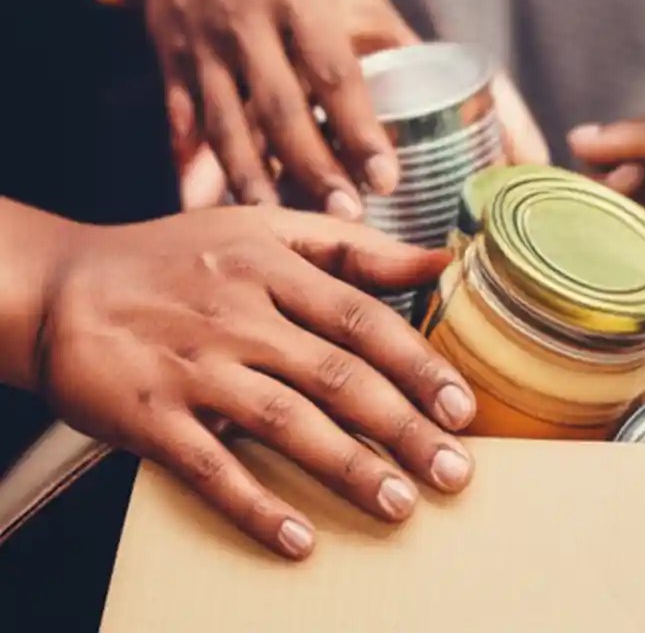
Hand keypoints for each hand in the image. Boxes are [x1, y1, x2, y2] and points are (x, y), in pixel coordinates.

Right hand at [35, 206, 475, 558]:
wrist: (57, 287)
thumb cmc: (175, 259)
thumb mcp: (262, 231)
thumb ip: (354, 248)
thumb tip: (443, 260)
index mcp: (272, 267)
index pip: (362, 319)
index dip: (418, 365)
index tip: (462, 408)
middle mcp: (238, 315)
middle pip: (337, 375)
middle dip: (403, 427)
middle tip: (454, 472)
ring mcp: (192, 366)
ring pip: (284, 422)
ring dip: (347, 468)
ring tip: (399, 505)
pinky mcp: (147, 414)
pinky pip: (208, 467)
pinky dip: (254, 504)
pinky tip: (299, 537)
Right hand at [79, 0, 416, 217]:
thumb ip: (388, 38)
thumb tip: (443, 97)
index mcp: (302, 1)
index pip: (335, 73)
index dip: (360, 129)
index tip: (386, 179)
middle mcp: (249, 25)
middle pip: (281, 109)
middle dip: (313, 168)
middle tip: (346, 218)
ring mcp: (204, 49)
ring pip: (227, 126)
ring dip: (254, 181)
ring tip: (280, 226)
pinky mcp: (170, 68)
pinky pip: (183, 127)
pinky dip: (191, 171)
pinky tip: (206, 213)